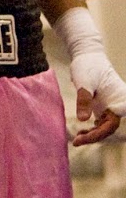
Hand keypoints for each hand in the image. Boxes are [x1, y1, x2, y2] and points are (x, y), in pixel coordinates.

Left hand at [55, 6, 125, 145]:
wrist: (88, 56)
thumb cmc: (88, 66)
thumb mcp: (84, 82)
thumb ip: (84, 100)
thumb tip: (84, 120)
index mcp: (121, 100)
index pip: (112, 124)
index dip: (98, 134)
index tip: (83, 138)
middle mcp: (120, 105)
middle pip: (110, 128)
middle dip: (94, 137)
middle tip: (76, 141)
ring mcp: (113, 107)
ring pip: (106, 127)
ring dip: (93, 135)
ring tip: (77, 139)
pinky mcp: (106, 107)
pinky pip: (102, 122)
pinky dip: (93, 129)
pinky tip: (82, 133)